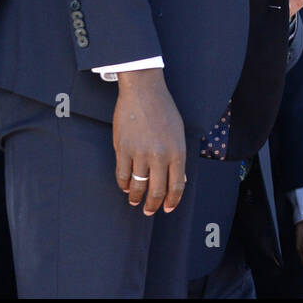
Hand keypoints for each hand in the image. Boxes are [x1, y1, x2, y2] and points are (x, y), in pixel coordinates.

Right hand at [112, 68, 186, 215]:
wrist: (143, 90)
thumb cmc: (164, 109)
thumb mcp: (178, 132)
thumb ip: (178, 156)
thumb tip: (180, 179)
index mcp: (177, 151)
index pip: (177, 185)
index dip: (172, 201)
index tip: (167, 208)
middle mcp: (159, 155)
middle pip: (157, 191)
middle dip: (153, 205)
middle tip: (149, 211)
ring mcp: (139, 153)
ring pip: (138, 185)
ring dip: (136, 197)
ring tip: (134, 201)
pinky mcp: (122, 149)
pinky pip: (122, 174)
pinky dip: (123, 184)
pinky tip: (125, 186)